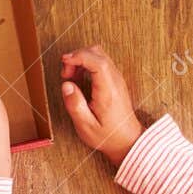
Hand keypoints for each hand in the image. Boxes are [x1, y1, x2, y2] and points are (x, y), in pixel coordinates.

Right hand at [60, 45, 143, 164]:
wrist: (127, 140)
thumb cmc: (107, 135)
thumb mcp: (86, 126)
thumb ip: (75, 105)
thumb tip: (66, 85)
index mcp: (108, 91)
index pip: (98, 62)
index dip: (79, 56)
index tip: (65, 61)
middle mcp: (115, 81)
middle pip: (97, 53)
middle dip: (77, 56)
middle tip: (65, 74)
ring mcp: (117, 79)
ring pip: (99, 55)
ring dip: (81, 60)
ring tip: (70, 77)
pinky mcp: (115, 80)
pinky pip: (100, 63)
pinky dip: (86, 64)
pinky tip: (79, 78)